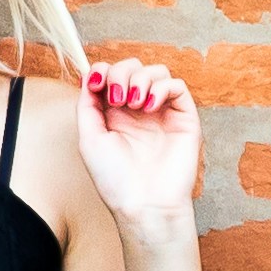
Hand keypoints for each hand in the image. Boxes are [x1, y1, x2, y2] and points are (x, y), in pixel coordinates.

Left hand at [72, 55, 198, 234]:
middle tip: (118, 97)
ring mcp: (162, 112)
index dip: (103, 69)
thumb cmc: (116, 180)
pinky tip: (150, 107)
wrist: (144, 204)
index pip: (111, 74)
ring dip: (141, 79)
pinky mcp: (184, 118)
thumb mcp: (89, 138)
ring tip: (135, 103)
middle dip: (121, 73)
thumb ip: (87, 105)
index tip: (97, 82)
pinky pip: (177, 85)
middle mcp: (139, 110)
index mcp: (115, 114)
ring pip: (156, 71)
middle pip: (133, 67)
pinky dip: (162, 88)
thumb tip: (89, 76)